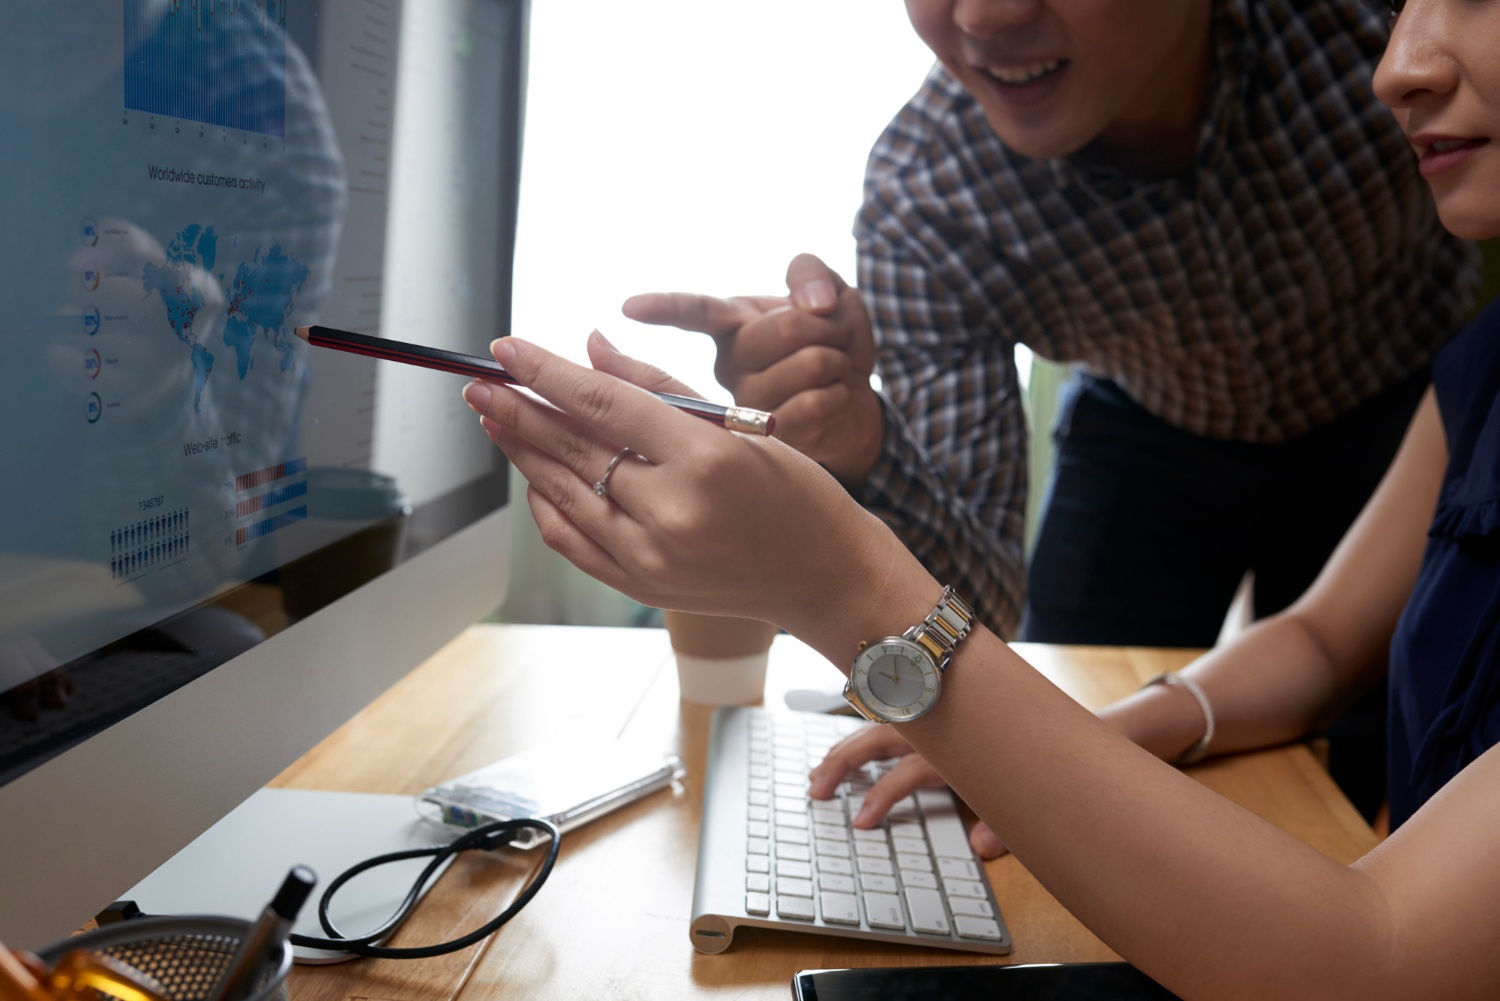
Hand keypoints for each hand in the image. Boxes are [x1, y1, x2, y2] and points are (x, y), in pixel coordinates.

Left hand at [460, 331, 917, 638]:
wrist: (821, 576)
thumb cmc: (794, 493)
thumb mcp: (739, 425)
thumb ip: (658, 386)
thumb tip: (591, 347)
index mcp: (705, 460)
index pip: (603, 404)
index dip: (546, 372)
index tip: (506, 349)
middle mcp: (672, 512)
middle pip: (572, 448)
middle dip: (517, 410)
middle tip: (479, 382)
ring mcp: (651, 557)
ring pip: (562, 494)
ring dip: (523, 453)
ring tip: (495, 418)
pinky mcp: (640, 586)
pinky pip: (571, 540)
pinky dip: (547, 503)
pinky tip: (533, 474)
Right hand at [622, 254, 884, 482]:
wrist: (853, 407)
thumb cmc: (833, 343)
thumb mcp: (829, 295)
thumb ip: (813, 274)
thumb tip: (812, 301)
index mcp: (732, 325)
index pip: (694, 311)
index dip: (663, 308)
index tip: (629, 307)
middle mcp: (729, 365)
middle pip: (789, 327)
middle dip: (832, 326)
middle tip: (836, 340)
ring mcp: (746, 407)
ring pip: (811, 363)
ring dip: (842, 360)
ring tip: (834, 371)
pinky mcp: (771, 441)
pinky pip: (817, 402)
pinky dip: (842, 393)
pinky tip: (834, 399)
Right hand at [808, 724, 1007, 858]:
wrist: (1037, 716)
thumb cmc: (1023, 754)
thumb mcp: (1016, 794)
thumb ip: (999, 825)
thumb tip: (982, 848)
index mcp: (952, 749)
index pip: (905, 773)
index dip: (881, 797)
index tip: (860, 822)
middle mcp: (934, 730)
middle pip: (876, 739)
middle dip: (842, 763)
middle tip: (816, 791)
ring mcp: (926, 720)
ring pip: (874, 726)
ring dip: (843, 749)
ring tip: (817, 774)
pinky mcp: (925, 717)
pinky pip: (884, 721)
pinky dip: (860, 737)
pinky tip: (843, 752)